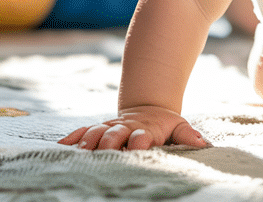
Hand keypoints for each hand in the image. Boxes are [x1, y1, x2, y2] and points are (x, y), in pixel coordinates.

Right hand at [57, 106, 209, 150]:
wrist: (148, 109)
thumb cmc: (165, 125)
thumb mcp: (178, 127)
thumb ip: (188, 135)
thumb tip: (202, 143)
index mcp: (146, 129)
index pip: (142, 135)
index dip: (140, 140)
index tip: (138, 146)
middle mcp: (125, 127)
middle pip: (115, 134)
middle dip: (109, 142)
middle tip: (103, 152)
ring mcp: (110, 127)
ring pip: (96, 132)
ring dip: (88, 141)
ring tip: (80, 152)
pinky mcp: (99, 128)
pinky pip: (82, 132)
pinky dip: (72, 138)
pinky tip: (60, 147)